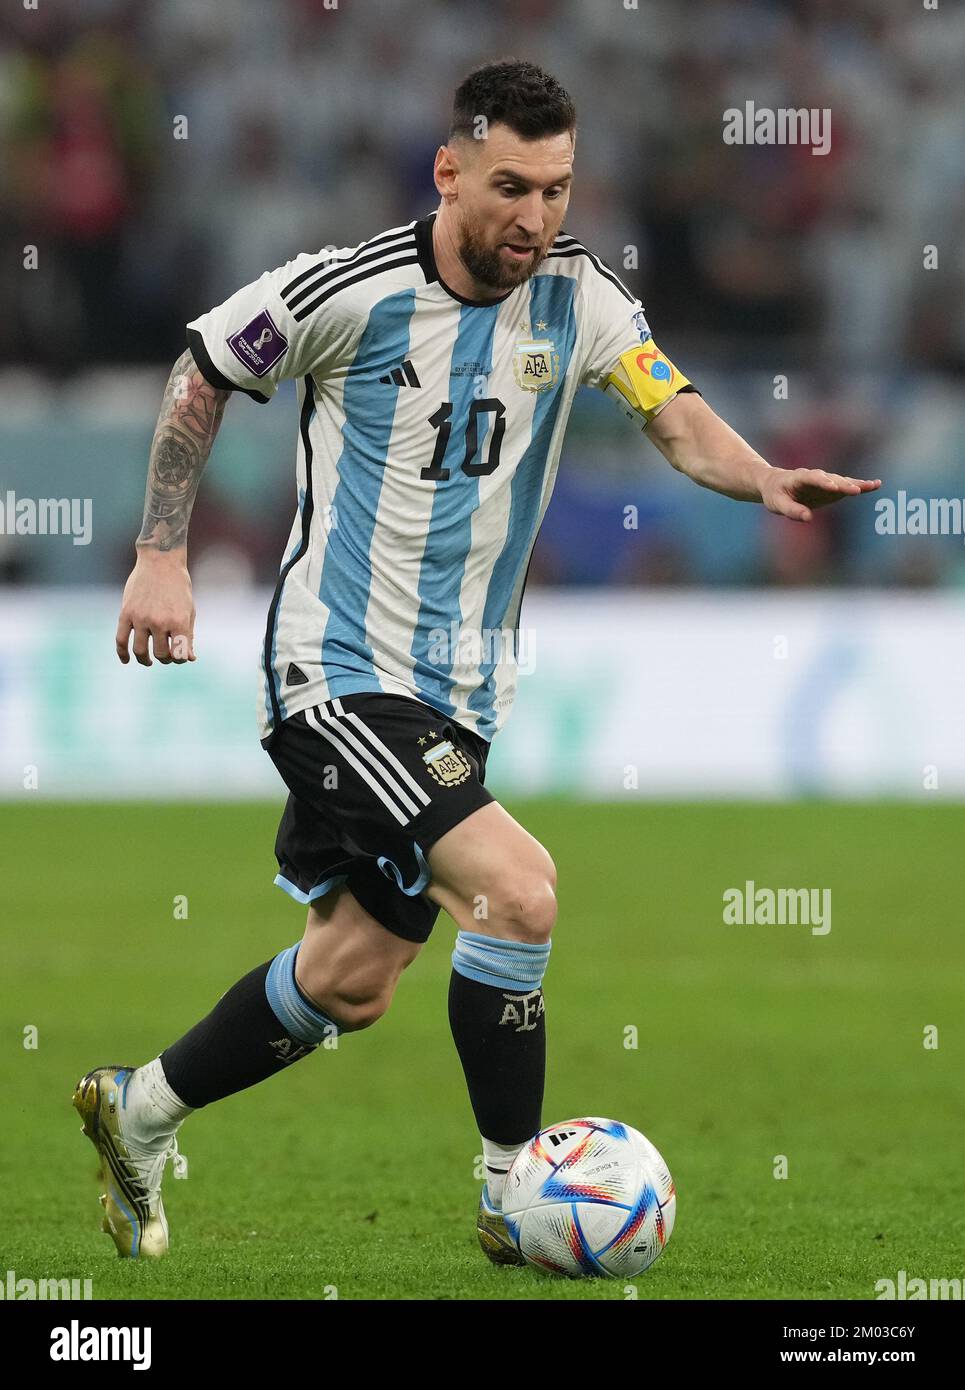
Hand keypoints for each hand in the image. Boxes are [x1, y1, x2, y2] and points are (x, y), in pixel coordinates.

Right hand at [116, 550, 195, 665]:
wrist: (160, 561)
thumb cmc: (178, 587)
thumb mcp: (189, 610)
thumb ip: (189, 635)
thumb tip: (190, 658)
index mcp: (178, 621)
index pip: (179, 654)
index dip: (181, 659)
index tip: (180, 655)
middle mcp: (159, 621)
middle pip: (161, 654)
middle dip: (165, 658)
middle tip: (166, 654)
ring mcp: (140, 618)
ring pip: (140, 651)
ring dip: (145, 660)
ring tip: (149, 661)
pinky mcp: (126, 613)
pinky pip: (120, 640)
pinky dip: (122, 653)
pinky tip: (126, 660)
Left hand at [761, 467, 880, 521]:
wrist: (777, 484)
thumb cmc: (775, 494)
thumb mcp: (778, 504)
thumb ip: (792, 510)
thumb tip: (808, 518)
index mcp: (799, 477)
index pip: (812, 478)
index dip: (823, 482)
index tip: (833, 487)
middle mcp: (815, 476)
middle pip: (831, 479)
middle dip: (843, 484)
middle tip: (856, 490)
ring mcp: (826, 481)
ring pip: (842, 481)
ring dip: (856, 484)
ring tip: (872, 485)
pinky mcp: (832, 487)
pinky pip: (847, 485)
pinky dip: (860, 485)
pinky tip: (875, 485)